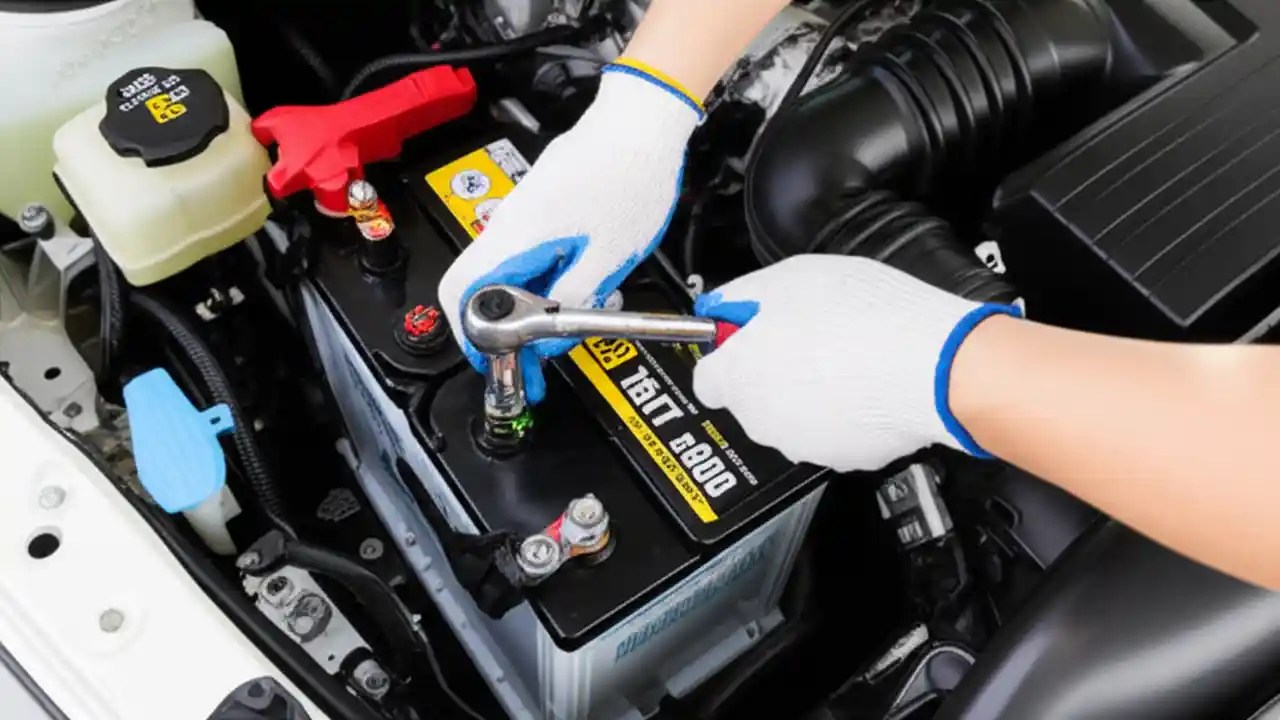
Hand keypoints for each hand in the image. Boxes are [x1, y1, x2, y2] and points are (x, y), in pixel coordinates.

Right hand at [438, 62, 702, 402]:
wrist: (643, 119)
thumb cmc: (631, 175)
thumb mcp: (610, 257)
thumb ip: (575, 303)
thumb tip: (549, 340)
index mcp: (518, 236)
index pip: (463, 296)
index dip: (474, 340)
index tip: (501, 365)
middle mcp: (508, 223)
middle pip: (477, 290)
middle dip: (501, 334)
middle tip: (532, 362)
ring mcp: (521, 214)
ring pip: (504, 276)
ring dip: (525, 311)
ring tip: (561, 335)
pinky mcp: (539, 209)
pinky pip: (525, 257)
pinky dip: (539, 285)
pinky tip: (573, 295)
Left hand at [692, 255, 1021, 471]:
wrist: (933, 367)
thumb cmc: (863, 317)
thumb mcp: (789, 278)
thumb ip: (743, 296)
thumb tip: (723, 306)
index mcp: (737, 377)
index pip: (707, 377)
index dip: (730, 352)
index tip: (750, 335)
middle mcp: (760, 419)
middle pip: (751, 395)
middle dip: (772, 369)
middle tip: (808, 335)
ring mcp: (801, 444)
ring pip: (793, 414)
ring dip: (809, 390)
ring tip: (846, 355)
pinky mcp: (844, 459)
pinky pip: (834, 430)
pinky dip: (845, 411)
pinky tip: (869, 380)